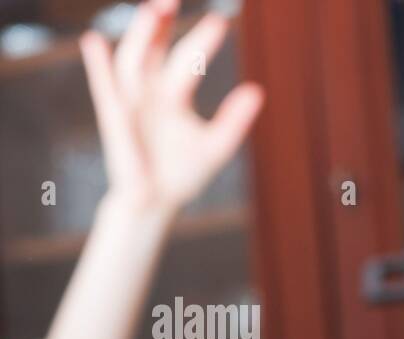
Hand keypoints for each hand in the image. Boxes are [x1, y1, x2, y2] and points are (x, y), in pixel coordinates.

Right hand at [80, 0, 263, 216]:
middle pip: (154, 45)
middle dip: (162, 21)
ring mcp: (130, 100)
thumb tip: (257, 90)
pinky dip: (98, 66)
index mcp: (173, 92)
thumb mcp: (216, 145)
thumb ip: (234, 120)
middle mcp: (149, 89)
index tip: (221, 20)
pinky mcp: (114, 118)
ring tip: (154, 9)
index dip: (203, 39)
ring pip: (132, 57)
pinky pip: (104, 88)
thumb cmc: (183, 171)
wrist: (155, 201)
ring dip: (141, 34)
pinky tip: (94, 42)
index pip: (188, 58)